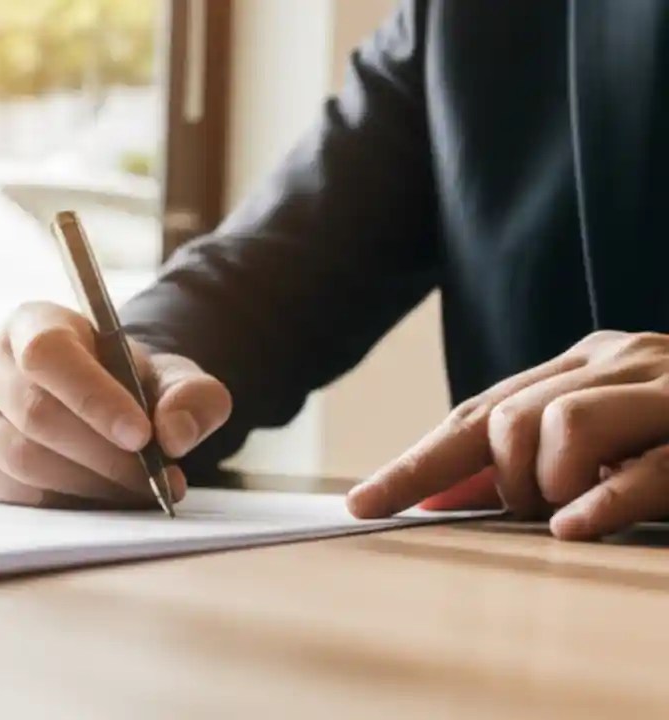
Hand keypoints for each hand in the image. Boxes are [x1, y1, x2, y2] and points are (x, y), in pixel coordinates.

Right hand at [0, 302, 231, 509]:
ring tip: (137, 491)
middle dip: (103, 455)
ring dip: (88, 484)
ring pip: (22, 459)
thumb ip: (191, 395)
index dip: (93, 398)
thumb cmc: (124, 380)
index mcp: (30, 322)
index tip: (141, 435)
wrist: (91, 396)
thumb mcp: (168, 374)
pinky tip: (101, 497)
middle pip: (36, 414)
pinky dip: (64, 501)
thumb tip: (173, 435)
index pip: (48, 355)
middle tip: (156, 479)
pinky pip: (12, 490)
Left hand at [348, 331, 668, 539]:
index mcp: (583, 366)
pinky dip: (600, 502)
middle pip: (507, 419)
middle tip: (537, 513)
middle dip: (502, 481)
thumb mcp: (608, 445)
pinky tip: (573, 528)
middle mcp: (617, 363)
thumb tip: (434, 498)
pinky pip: (644, 469)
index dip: (415, 464)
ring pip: (563, 424)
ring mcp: (665, 390)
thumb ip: (528, 465)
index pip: (476, 416)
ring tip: (580, 514)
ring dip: (553, 484)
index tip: (361, 505)